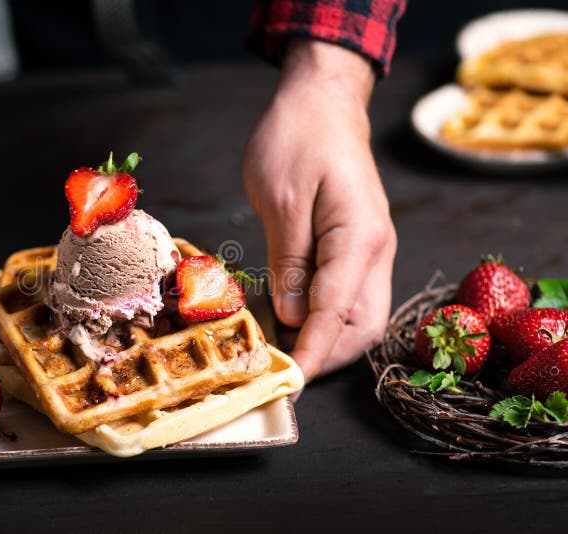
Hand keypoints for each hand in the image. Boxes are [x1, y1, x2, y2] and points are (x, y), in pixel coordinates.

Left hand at [242, 39, 396, 381]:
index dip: (311, 352)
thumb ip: (290, 261)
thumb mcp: (280, 199)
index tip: (287, 381)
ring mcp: (371, 247)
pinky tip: (290, 316)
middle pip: (362, 325)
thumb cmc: (297, 137)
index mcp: (359, 237)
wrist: (323, 99)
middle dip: (325, 354)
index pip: (336, 312)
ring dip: (324, 338)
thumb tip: (292, 316)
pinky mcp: (358, 244)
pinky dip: (323, 315)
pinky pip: (348, 292)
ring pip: (359, 314)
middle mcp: (376, 249)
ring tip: (280, 346)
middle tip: (279, 367)